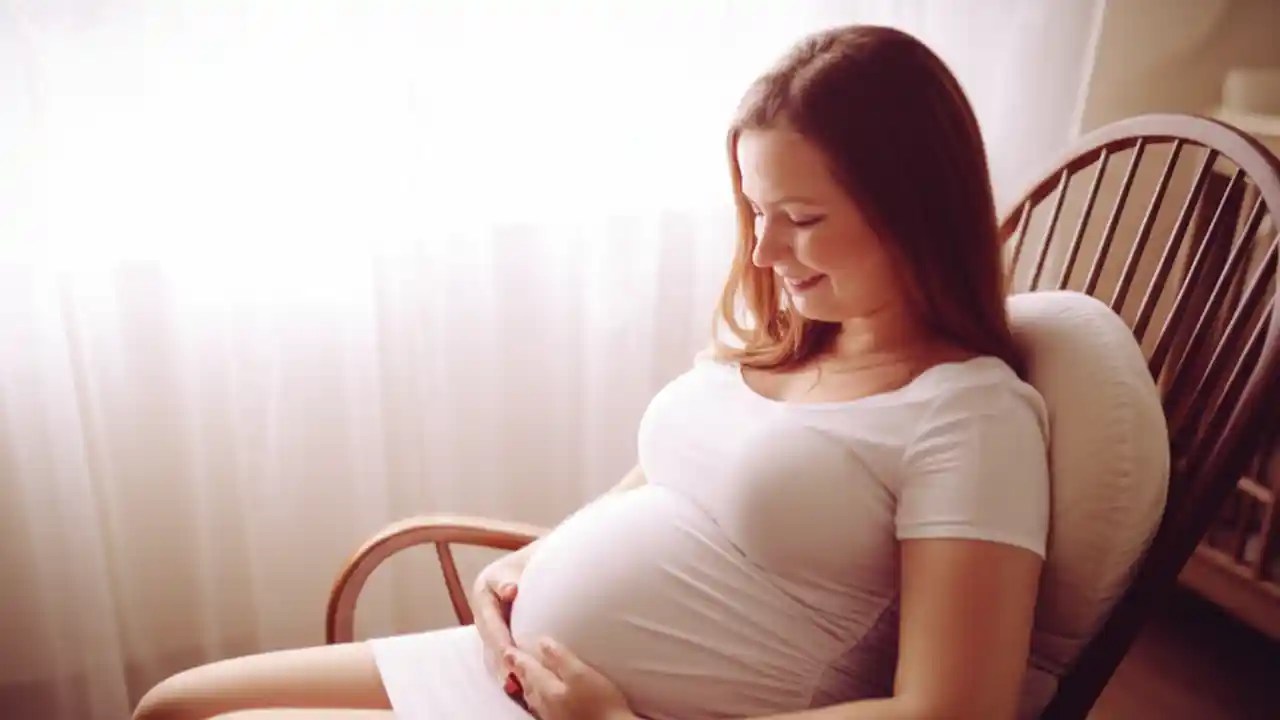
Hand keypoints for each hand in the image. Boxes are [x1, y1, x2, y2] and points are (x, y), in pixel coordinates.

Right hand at [470, 547, 532, 693]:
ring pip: (494, 648)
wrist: (543, 557)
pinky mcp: (503, 630)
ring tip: (515, 684)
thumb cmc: (534, 558)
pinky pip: (503, 650)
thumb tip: (510, 590)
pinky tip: (520, 680)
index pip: (489, 620)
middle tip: (512, 676)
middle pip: (490, 638)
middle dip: (500, 658)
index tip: (509, 652)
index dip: (498, 638)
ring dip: (503, 666)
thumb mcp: (523, 562)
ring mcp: (492, 621)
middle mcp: (484, 609)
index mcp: (483, 590)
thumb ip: (512, 577)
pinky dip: (510, 664)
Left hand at [505, 638, 636, 719]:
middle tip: (508, 659)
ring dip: (524, 685)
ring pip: (532, 698)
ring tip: (519, 676)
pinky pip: (540, 709)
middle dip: (518, 670)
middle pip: (528, 684)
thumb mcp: (581, 675)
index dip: (520, 658)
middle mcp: (546, 705)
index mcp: (549, 689)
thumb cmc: (602, 704)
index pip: (530, 669)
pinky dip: (534, 698)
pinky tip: (539, 700)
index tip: (509, 649)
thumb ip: (561, 658)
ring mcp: (552, 717)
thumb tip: (542, 642)